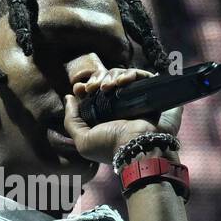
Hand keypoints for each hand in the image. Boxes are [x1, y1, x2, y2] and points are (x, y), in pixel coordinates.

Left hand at [61, 64, 183, 164]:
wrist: (138, 146)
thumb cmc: (111, 146)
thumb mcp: (83, 140)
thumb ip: (72, 120)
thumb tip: (69, 97)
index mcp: (105, 114)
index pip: (93, 93)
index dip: (85, 87)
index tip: (80, 88)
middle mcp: (120, 105)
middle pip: (107, 80)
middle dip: (97, 79)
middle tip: (94, 88)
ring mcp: (136, 99)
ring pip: (121, 76)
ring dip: (111, 77)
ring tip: (108, 87)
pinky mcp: (151, 93)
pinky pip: (141, 76)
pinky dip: (130, 74)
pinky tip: (123, 81)